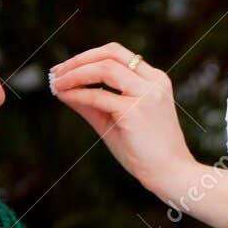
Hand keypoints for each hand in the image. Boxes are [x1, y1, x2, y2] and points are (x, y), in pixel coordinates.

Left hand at [50, 42, 227, 227]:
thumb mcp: (114, 121)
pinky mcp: (135, 111)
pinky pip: (98, 95)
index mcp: (154, 80)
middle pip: (109, 54)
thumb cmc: (145, 152)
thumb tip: (62, 89)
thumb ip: (92, 103)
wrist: (171, 174)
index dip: (87, 56)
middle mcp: (153, 82)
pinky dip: (78, 94)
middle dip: (78, 60)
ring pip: (104, 68)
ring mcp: (146, 95)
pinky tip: (65, 96)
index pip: (116, 53)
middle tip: (55, 73)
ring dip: (75, 73)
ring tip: (56, 83)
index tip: (66, 68)